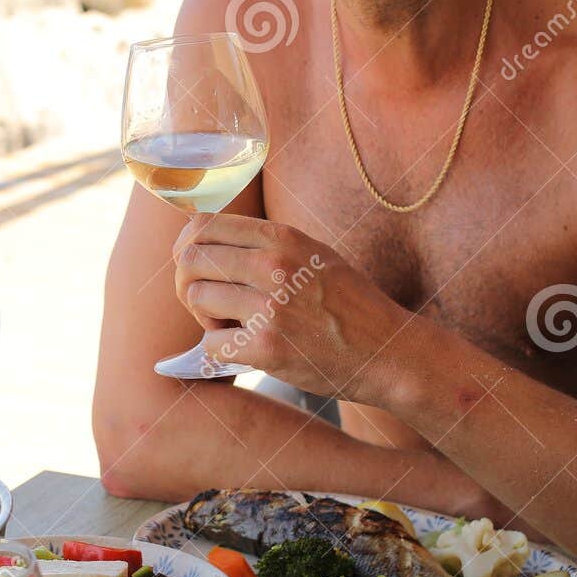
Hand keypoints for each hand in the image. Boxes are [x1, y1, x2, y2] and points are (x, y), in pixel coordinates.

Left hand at [171, 213, 402, 397]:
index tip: (194, 265)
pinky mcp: (267, 348)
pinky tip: (243, 348)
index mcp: (283, 238)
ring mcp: (270, 307)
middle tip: (208, 301)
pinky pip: (210, 343)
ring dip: (204, 315)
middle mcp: (274, 265)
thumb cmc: (350, 305)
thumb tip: (207, 237)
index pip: (203, 224)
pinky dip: (219, 348)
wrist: (388, 352)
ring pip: (196, 297)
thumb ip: (268, 243)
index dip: (188, 246)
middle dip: (189, 281)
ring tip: (230, 324)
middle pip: (191, 258)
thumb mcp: (314, 254)